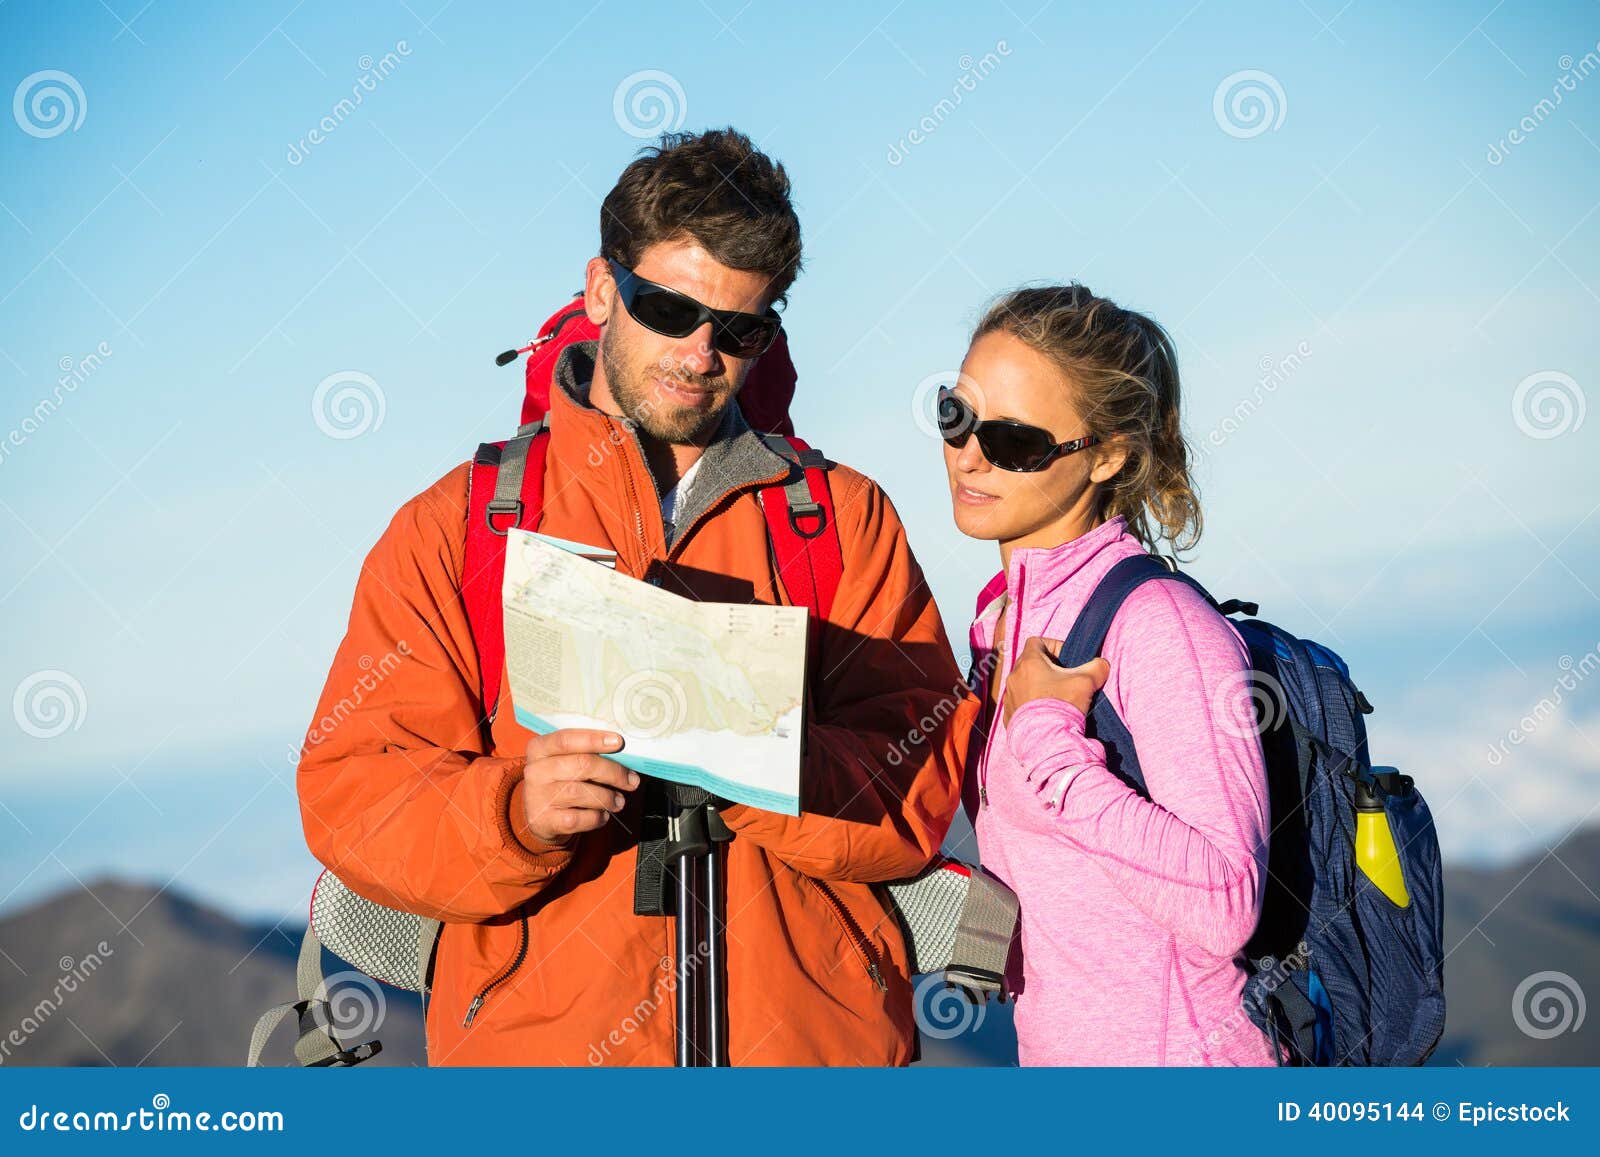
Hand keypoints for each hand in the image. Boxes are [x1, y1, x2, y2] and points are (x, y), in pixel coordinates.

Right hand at [520, 729, 638, 845]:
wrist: (537, 817)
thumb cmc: (559, 781)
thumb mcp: (563, 761)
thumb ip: (585, 752)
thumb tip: (620, 751)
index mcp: (539, 749)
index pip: (567, 739)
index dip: (594, 740)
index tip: (619, 742)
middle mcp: (536, 771)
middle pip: (582, 764)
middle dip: (613, 772)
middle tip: (632, 780)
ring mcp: (539, 797)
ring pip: (582, 793)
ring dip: (608, 797)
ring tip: (619, 801)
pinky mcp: (545, 821)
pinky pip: (579, 818)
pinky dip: (597, 817)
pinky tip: (602, 815)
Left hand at [1002, 638, 1108, 726]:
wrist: (1046, 741)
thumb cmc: (1063, 706)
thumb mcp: (1086, 682)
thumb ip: (1097, 667)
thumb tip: (1102, 664)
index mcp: (1029, 663)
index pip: (1036, 641)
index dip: (1054, 646)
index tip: (1067, 660)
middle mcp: (1014, 677)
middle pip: (1030, 663)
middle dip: (1048, 668)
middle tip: (1064, 680)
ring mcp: (1009, 696)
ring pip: (1024, 684)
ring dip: (1038, 687)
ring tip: (1056, 699)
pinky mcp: (1009, 715)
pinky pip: (1019, 703)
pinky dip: (1031, 705)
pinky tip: (1046, 715)